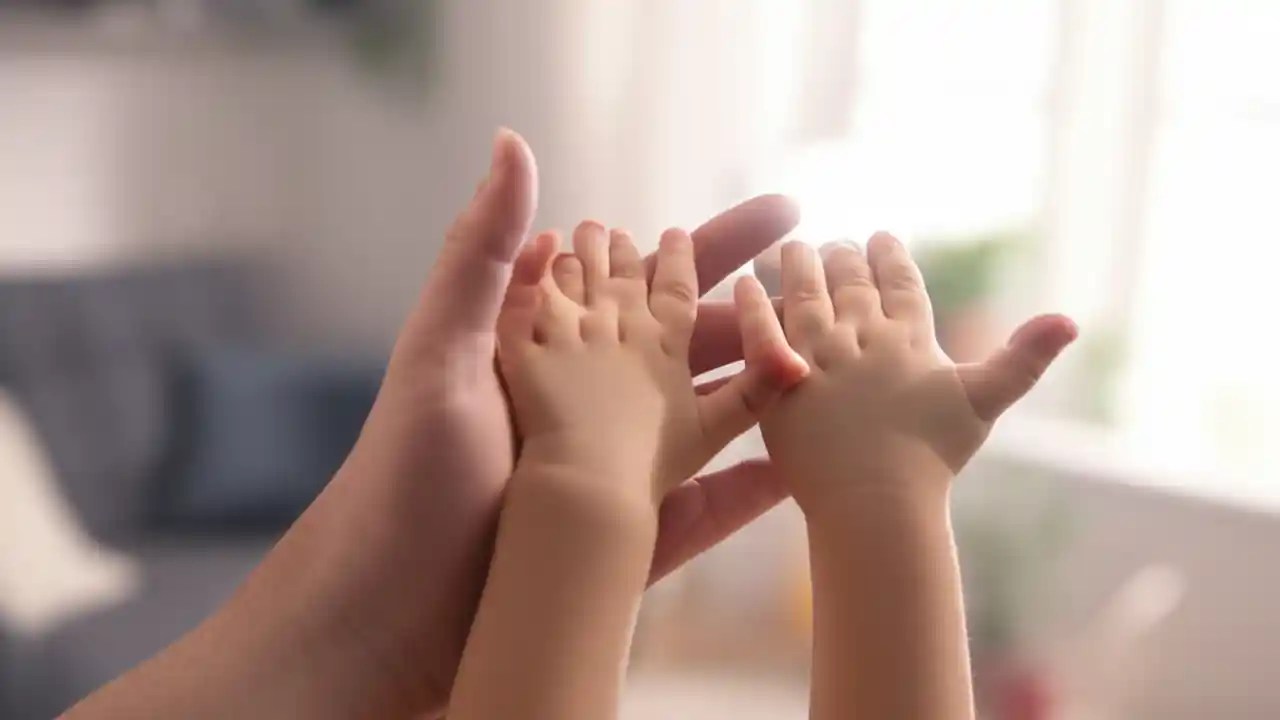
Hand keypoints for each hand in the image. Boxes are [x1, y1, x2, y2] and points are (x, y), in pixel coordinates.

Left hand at [311, 131, 800, 714]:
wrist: (384, 617)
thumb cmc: (400, 481)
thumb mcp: (437, 355)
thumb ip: (479, 257)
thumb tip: (513, 144)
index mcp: (544, 350)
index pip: (640, 279)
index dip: (707, 246)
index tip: (780, 215)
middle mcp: (583, 403)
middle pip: (687, 344)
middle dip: (759, 313)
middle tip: (831, 287)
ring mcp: (608, 473)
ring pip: (706, 423)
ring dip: (768, 396)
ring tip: (837, 370)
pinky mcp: (623, 543)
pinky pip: (702, 507)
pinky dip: (752, 488)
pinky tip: (801, 467)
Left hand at [758, 234, 1076, 510]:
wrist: (877, 503)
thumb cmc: (932, 461)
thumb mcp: (982, 402)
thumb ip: (1023, 358)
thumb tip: (1072, 320)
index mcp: (909, 340)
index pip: (900, 284)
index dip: (891, 258)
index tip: (882, 235)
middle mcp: (862, 338)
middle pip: (850, 282)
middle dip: (843, 257)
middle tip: (835, 242)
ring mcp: (817, 357)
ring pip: (804, 294)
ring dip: (798, 265)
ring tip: (792, 248)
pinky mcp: (779, 381)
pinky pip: (759, 331)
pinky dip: (752, 303)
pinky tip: (744, 282)